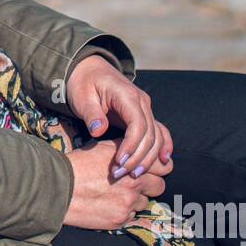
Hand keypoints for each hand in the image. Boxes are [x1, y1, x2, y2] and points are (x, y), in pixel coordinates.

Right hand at [62, 138, 169, 230]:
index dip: (159, 168)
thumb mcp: (104, 148)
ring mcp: (128, 203)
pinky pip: (131, 216)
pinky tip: (108, 204)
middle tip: (135, 184)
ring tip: (117, 195)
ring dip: (135, 200)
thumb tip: (142, 150)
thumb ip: (127, 149)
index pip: (164, 166)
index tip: (152, 170)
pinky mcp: (120, 219)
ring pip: (145, 203)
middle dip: (150, 186)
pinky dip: (123, 212)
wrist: (60, 187)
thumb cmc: (79, 164)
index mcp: (133, 162)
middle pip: (159, 186)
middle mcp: (135, 182)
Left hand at [66, 55, 172, 177]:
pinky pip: (159, 131)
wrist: (88, 70)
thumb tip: (99, 131)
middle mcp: (141, 102)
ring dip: (148, 157)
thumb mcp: (82, 96)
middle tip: (122, 174)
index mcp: (127, 95)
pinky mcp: (143, 115)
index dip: (132, 146)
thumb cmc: (83, 83)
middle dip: (138, 157)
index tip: (120, 162)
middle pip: (150, 134)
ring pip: (156, 136)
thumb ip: (91, 114)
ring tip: (133, 175)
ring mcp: (144, 108)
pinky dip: (163, 145)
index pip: (138, 124)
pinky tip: (163, 161)